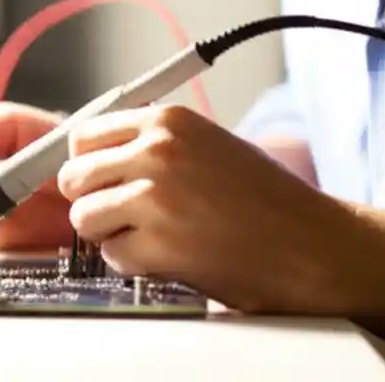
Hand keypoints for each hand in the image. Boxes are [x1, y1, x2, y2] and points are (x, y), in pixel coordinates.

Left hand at [58, 104, 368, 314]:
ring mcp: (155, 197)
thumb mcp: (206, 145)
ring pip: (84, 217)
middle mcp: (157, 151)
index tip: (101, 181)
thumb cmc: (265, 200)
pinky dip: (132, 263)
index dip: (89, 164)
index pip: (84, 135)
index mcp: (167, 121)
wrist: (311, 245)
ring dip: (109, 233)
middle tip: (126, 215)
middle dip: (92, 199)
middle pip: (73, 176)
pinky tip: (169, 257)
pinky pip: (111, 255)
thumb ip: (152, 144)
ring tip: (152, 236)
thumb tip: (90, 155)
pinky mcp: (158, 244)